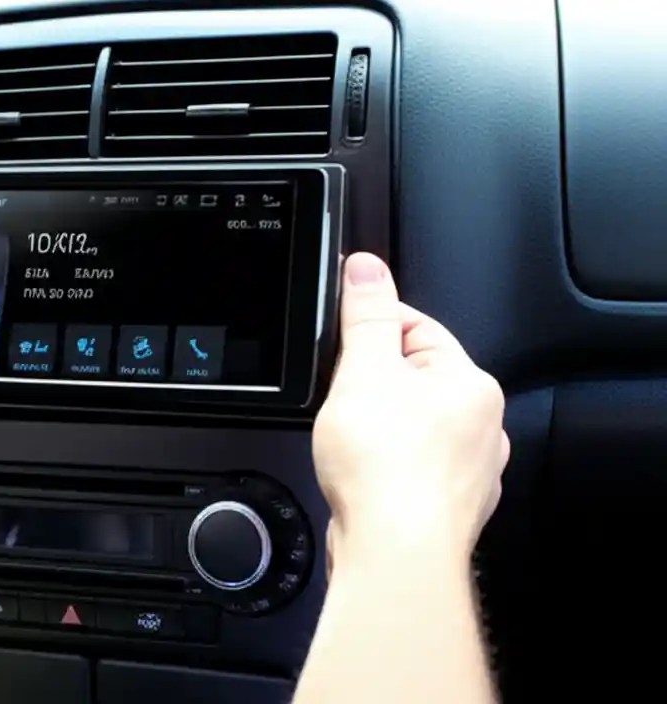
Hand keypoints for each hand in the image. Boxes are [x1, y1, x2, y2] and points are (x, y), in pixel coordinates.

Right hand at [312, 253, 508, 563]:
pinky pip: (409, 470)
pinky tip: (362, 478)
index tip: (340, 340)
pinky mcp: (445, 507)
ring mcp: (468, 472)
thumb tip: (367, 269)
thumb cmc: (387, 470)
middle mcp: (482, 426)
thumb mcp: (363, 371)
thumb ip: (366, 315)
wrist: (395, 553)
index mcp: (471, 383)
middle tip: (341, 401)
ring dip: (378, 430)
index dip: (371, 329)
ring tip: (351, 443)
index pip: (418, 328)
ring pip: (412, 429)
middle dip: (371, 386)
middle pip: (413, 379)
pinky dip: (383, 469)